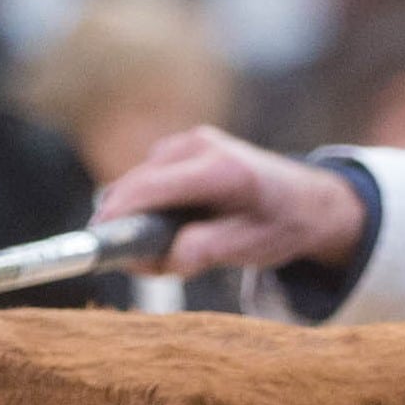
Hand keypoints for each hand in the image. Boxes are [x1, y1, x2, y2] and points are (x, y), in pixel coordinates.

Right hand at [97, 128, 368, 273]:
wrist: (309, 199)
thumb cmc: (282, 225)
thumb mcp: (252, 247)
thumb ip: (209, 251)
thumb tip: (169, 258)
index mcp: (222, 169)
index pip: (152, 186)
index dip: (118, 212)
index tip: (95, 238)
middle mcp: (202, 145)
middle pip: (138, 181)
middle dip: (125, 221)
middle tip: (134, 263)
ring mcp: (192, 142)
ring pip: (141, 180)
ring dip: (139, 214)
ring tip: (161, 252)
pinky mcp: (184, 148)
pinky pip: (151, 177)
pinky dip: (150, 203)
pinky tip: (171, 227)